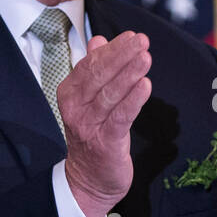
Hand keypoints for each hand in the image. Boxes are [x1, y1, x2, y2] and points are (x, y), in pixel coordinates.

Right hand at [58, 31, 151, 216]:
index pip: (90, 65)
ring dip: (129, 74)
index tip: (132, 36)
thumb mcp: (89, 99)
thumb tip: (98, 40)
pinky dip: (133, 101)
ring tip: (146, 58)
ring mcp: (89, 126)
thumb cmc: (93, 134)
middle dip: (121, 56)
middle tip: (141, 40)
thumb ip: (93, 69)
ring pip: (110, 95)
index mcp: (70, 93)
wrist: (89, 180)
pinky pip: (120, 118)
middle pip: (98, 76)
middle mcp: (76, 108)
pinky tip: (146, 86)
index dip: (111, 49)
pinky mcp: (105, 143)